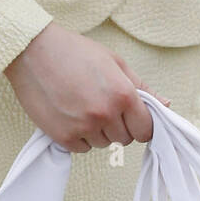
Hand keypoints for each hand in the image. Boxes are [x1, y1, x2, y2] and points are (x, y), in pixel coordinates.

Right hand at [4, 22, 171, 151]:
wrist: (33, 52)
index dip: (141, 124)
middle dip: (119, 125)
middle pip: (125, 139)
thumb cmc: (75, 52)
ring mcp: (83, 127)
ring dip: (99, 131)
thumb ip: (142, 86)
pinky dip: (80, 136)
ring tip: (83, 105)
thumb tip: (166, 105)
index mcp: (123, 94)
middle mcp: (105, 114)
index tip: (133, 118)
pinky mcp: (62, 137)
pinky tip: (71, 114)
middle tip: (102, 104)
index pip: (146, 129)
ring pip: (104, 144)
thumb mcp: (115, 62)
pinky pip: (82, 149)